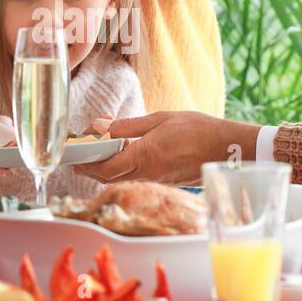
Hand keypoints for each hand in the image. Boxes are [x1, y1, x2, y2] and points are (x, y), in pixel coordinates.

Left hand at [77, 111, 263, 185]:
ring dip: (106, 166)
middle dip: (90, 167)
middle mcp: (147, 173)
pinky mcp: (163, 181)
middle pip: (108, 177)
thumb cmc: (198, 130)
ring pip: (120, 178)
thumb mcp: (160, 119)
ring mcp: (155, 180)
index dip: (85, 163)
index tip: (74, 154)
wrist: (227, 148)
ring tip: (100, 149)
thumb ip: (129, 126)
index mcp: (144, 156)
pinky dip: (123, 167)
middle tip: (80, 153)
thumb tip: (103, 127)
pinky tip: (124, 152)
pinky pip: (135, 177)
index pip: (104, 167)